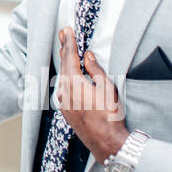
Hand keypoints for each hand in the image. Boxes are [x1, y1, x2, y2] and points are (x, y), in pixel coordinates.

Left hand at [55, 27, 129, 161]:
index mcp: (74, 83)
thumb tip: (88, 56)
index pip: (70, 57)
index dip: (69, 42)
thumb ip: (96, 70)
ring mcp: (62, 102)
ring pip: (62, 77)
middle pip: (63, 65)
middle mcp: (64, 91)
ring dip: (64, 63)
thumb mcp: (107, 88)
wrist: (105, 141)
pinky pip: (63, 88)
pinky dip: (65, 77)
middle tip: (63, 34)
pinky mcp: (65, 110)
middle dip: (64, 49)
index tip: (67, 30)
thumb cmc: (109, 115)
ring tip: (65, 50)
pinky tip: (68, 74)